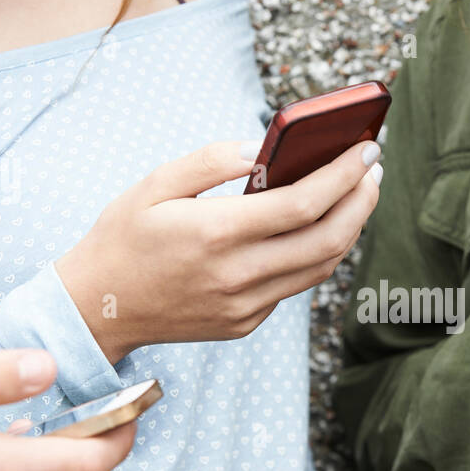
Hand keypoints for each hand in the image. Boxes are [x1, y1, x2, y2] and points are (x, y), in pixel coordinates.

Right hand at [56, 140, 381, 362]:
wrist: (96, 309)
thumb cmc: (123, 238)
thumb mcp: (154, 184)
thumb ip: (211, 160)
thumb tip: (262, 147)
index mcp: (215, 234)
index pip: (303, 204)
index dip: (344, 176)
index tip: (366, 150)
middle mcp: (237, 276)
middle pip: (328, 240)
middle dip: (362, 201)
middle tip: (373, 169)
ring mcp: (244, 306)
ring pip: (319, 267)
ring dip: (348, 229)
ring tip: (357, 194)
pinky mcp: (244, 323)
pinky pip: (294, 286)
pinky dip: (314, 253)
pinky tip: (317, 226)